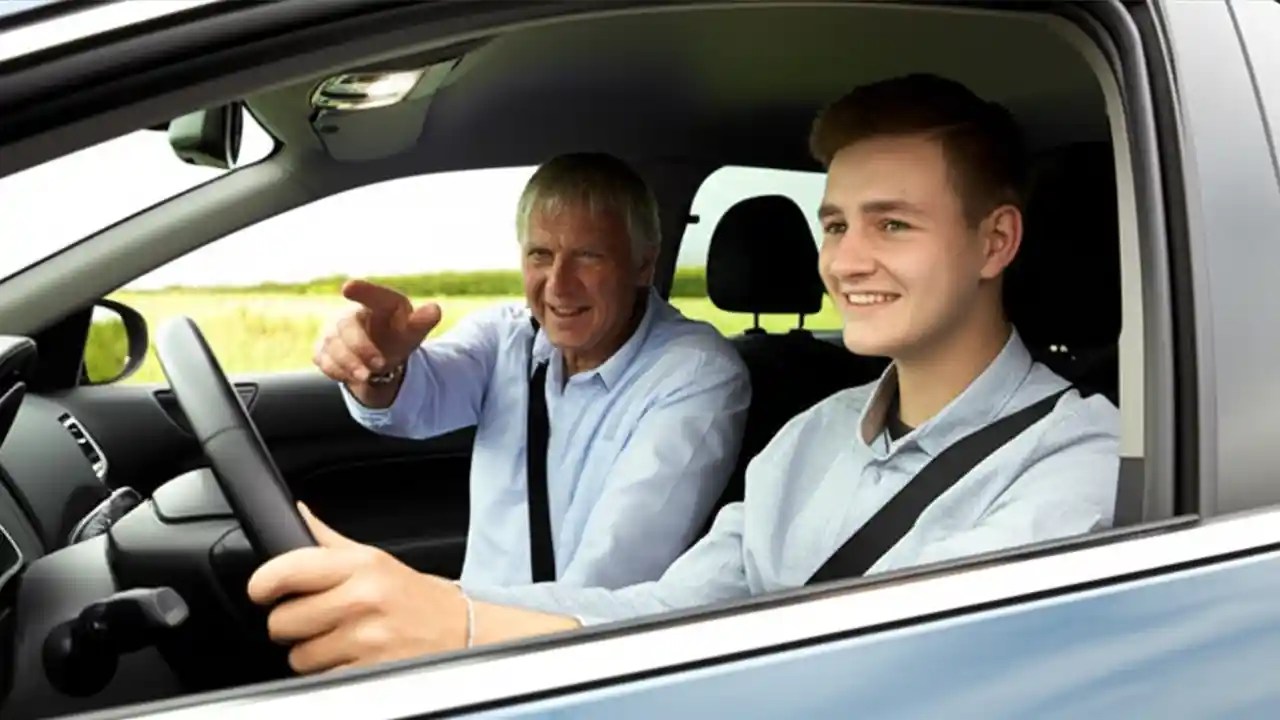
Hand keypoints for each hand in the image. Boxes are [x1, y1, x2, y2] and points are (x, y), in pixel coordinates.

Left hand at [246, 504, 468, 673]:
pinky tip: (351, 658)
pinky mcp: (369, 673)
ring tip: (339, 640)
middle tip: (315, 619)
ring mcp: (367, 640)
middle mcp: (363, 600)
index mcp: (361, 565)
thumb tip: (297, 513)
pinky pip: (320, 679)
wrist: (462, 632)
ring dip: (311, 654)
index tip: (262, 591)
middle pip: (283, 621)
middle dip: (292, 625)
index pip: (287, 570)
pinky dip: (329, 674)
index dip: (263, 584)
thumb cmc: (416, 598)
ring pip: (298, 656)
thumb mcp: (376, 560)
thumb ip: (328, 540)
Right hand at [314, 279, 441, 394]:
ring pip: (332, 346)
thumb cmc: (397, 337)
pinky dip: (338, 371)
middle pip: (347, 326)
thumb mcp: (413, 332)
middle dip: (361, 347)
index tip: (348, 288)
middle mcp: (351, 314)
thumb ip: (423, 322)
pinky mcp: (322, 348)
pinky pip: (323, 360)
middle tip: (379, 365)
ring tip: (367, 376)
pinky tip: (353, 375)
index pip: (372, 295)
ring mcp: (332, 331)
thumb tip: (434, 310)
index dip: (362, 291)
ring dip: (349, 363)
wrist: (379, 357)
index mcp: (379, 304)